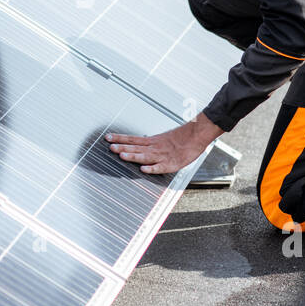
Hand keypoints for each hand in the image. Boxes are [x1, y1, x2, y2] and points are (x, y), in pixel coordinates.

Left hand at [105, 114, 223, 174]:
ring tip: (122, 155)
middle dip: (122, 147)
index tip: (108, 137)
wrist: (196, 135)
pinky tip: (144, 169)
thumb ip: (148, 143)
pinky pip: (161, 167)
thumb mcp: (161, 139)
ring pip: (146, 156)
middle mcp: (154, 147)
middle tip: (111, 147)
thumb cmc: (180, 139)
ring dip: (134, 156)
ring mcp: (162, 155)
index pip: (132, 139)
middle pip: (136, 147)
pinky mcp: (172, 163)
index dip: (120, 138)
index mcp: (152, 141)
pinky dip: (153, 168)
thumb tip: (134, 145)